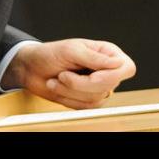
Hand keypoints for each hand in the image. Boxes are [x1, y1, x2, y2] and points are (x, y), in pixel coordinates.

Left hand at [3, 39, 136, 108]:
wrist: (32, 68)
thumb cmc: (51, 53)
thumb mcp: (71, 50)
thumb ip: (94, 58)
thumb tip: (117, 64)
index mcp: (107, 53)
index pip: (126, 68)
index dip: (112, 76)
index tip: (92, 75)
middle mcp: (106, 70)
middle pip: (109, 86)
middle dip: (81, 84)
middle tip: (63, 75)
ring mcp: (97, 86)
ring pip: (96, 99)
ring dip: (71, 91)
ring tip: (57, 79)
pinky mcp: (87, 99)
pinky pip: (85, 107)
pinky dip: (68, 99)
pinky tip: (58, 88)